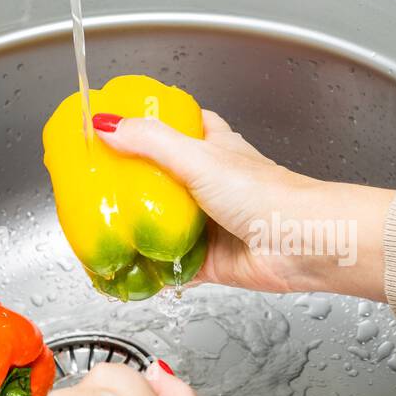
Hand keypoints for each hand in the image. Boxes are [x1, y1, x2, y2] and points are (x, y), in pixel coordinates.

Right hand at [98, 110, 394, 299]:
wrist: (303, 245)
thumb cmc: (267, 195)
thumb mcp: (199, 156)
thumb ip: (150, 142)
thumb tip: (104, 126)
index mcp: (213, 147)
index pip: (174, 127)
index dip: (144, 126)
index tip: (108, 129)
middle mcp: (210, 183)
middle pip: (160, 179)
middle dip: (129, 184)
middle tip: (92, 186)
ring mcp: (210, 223)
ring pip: (162, 224)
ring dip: (136, 228)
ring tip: (97, 227)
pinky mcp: (209, 261)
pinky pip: (170, 265)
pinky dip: (150, 269)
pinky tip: (124, 269)